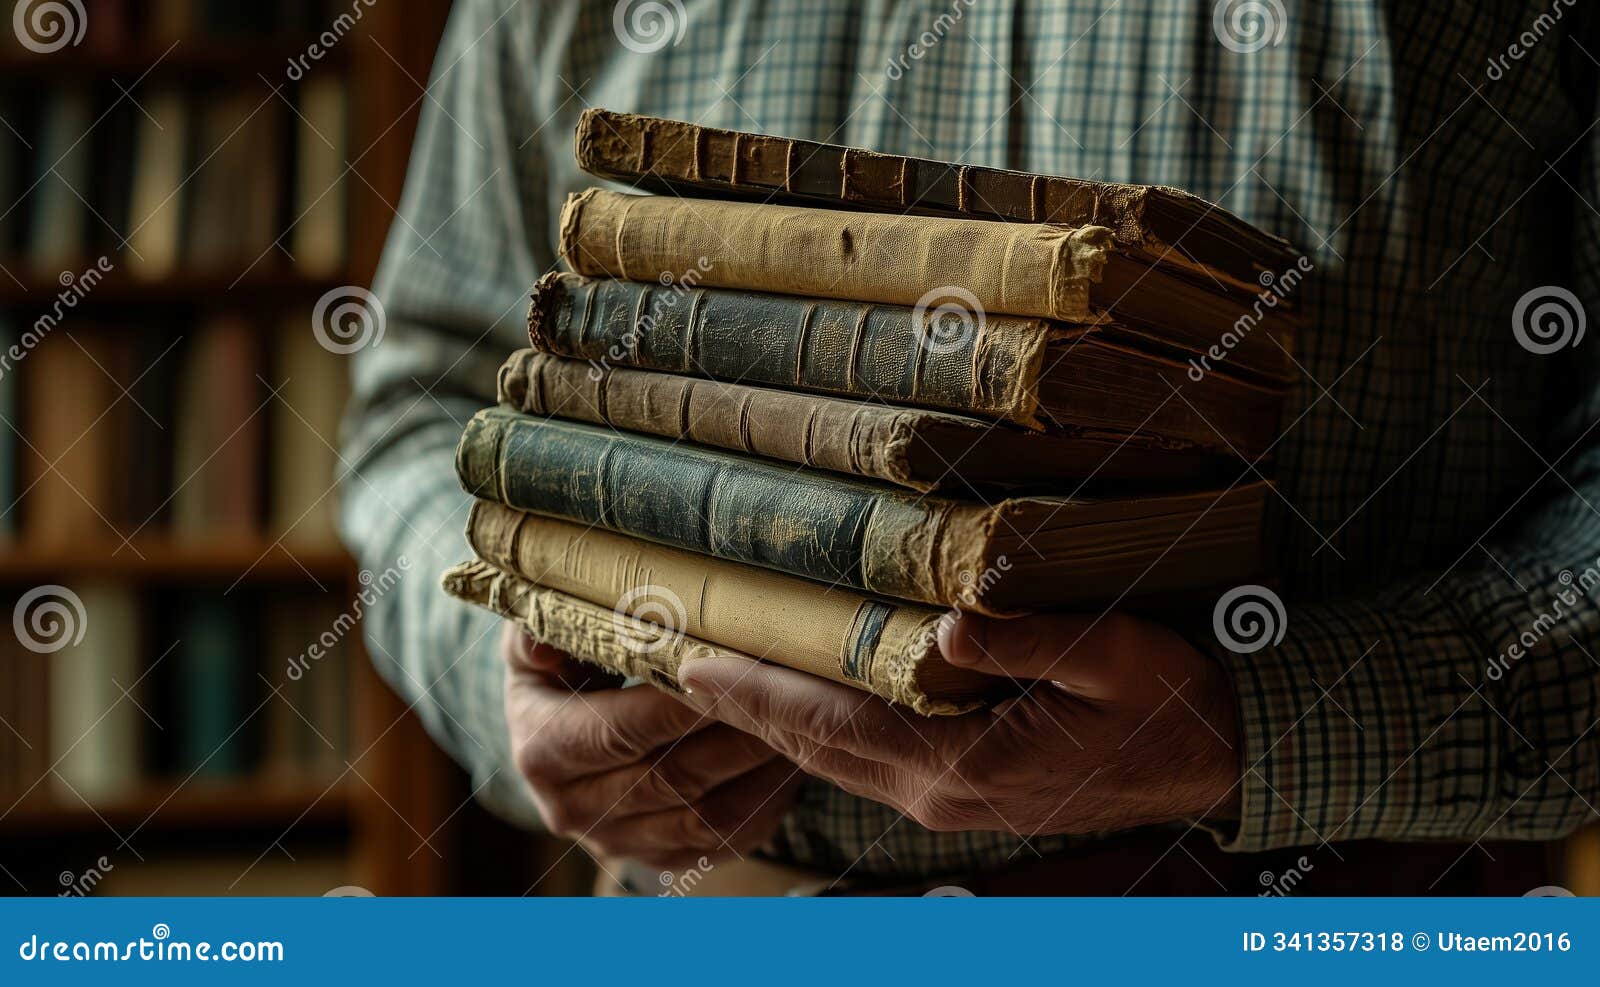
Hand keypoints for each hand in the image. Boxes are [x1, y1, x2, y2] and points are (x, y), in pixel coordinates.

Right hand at [501, 623, 800, 868]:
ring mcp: (615, 841)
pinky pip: (720, 844)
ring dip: (758, 775)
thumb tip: (542, 640)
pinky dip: (762, 809)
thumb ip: (546, 627)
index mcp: (543, 751)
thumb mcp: (539, 635)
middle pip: (671, 779)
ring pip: (704, 818)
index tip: (735, 670)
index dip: (682, 704)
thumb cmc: (557, 665)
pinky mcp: (655, 857)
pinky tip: (792, 767)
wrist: (554, 724)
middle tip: (786, 695)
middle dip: (735, 735)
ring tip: (799, 727)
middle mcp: (572, 809)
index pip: (623, 731)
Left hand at [677, 612, 1240, 835]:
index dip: (759, 693)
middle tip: (679, 661)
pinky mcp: (961, 791)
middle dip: (744, 708)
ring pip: (833, 759)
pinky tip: (799, 704)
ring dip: (773, 721)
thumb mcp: (1113, 657)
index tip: (695, 660)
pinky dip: (817, 731)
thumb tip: (950, 626)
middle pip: (815, 748)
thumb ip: (1028, 641)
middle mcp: (936, 794)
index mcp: (961, 766)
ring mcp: (946, 800)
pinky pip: (865, 761)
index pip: (832, 725)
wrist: (1214, 760)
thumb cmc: (1169, 703)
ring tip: (720, 679)